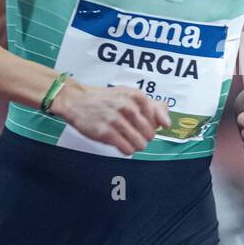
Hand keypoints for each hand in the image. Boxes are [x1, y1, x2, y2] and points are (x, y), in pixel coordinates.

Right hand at [50, 79, 169, 155]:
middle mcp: (127, 106)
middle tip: (132, 132)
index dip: (151, 126)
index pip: (157, 120)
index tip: (141, 124)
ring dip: (136, 145)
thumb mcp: (129, 95)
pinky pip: (127, 149)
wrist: (76, 101)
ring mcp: (116, 119)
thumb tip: (167, 123)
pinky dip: (126, 149)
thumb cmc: (106, 100)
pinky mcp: (106, 133)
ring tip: (126, 139)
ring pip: (140, 144)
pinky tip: (119, 143)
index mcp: (136, 96)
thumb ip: (152, 106)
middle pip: (150, 134)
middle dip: (144, 137)